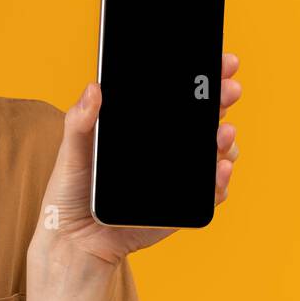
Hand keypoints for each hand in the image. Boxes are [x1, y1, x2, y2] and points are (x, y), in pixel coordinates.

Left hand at [29, 53, 242, 269]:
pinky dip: (219, 181)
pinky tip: (219, 169)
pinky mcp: (181, 205)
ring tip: (223, 134)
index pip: (179, 95)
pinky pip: (208, 192)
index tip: (221, 62)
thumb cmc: (70, 190)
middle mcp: (165, 147)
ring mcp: (176, 175)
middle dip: (222, 99)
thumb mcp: (71, 151)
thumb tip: (94, 88)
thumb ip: (80, 121)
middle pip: (204, 117)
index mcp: (143, 127)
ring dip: (226, 141)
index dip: (203, 75)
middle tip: (229, 90)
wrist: (74, 239)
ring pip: (214, 152)